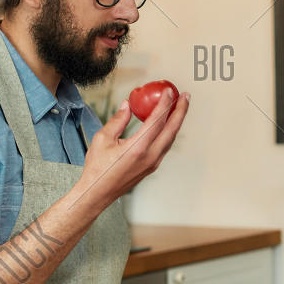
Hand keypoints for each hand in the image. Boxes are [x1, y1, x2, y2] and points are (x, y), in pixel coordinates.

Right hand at [73, 87, 188, 209]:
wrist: (97, 192)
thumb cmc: (97, 168)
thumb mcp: (103, 138)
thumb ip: (118, 120)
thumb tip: (128, 105)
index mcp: (138, 148)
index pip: (157, 121)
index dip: (164, 103)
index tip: (168, 91)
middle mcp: (150, 156)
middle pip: (172, 130)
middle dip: (181, 111)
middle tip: (185, 96)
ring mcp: (153, 163)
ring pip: (170, 139)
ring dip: (176, 121)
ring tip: (179, 107)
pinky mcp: (151, 167)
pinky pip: (164, 146)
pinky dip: (168, 132)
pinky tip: (165, 124)